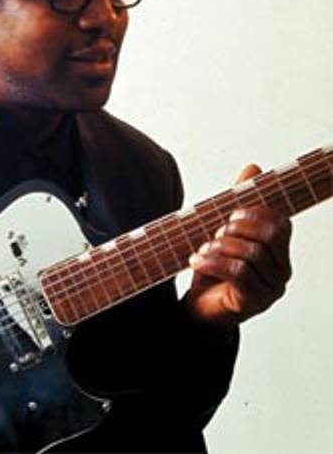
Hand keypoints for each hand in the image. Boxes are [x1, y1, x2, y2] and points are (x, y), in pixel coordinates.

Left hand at [185, 164, 292, 330]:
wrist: (198, 309)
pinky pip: (239, 273)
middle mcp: (280, 270)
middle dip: (238, 227)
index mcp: (278, 251)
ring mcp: (270, 289)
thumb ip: (239, 202)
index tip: (230, 214)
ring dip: (221, 246)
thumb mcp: (223, 232)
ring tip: (202, 249)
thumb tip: (254, 168)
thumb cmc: (213, 270)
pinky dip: (213, 262)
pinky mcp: (253, 302)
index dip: (254, 212)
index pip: (280, 222)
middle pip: (270, 236)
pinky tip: (197, 260)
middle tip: (216, 232)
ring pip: (252, 253)